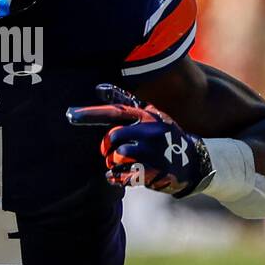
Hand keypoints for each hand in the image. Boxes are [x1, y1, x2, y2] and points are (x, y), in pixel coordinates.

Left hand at [66, 83, 211, 195]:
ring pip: (117, 157)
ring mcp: (153, 152)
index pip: (115, 111)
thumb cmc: (164, 135)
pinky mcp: (154, 172)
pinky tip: (120, 176)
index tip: (70, 115)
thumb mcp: (150, 114)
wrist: (194, 161)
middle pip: (113, 137)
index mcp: (147, 115)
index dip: (91, 113)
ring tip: (121, 164)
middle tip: (109, 152)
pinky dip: (116, 177)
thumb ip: (124, 102)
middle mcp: (151, 132)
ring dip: (113, 163)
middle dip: (108, 146)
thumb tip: (98, 87)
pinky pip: (123, 176)